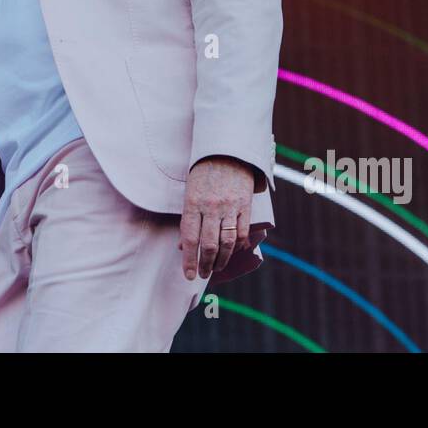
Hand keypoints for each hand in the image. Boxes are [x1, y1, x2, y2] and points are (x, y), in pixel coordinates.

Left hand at [179, 156, 254, 280]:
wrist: (228, 152)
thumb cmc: (204, 173)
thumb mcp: (189, 192)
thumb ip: (188, 219)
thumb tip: (183, 246)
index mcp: (193, 203)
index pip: (190, 238)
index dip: (189, 260)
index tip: (188, 275)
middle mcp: (211, 207)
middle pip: (208, 244)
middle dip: (205, 264)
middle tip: (203, 274)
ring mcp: (230, 206)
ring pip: (226, 242)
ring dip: (221, 259)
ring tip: (216, 267)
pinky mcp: (245, 205)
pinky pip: (242, 232)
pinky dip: (238, 245)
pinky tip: (234, 252)